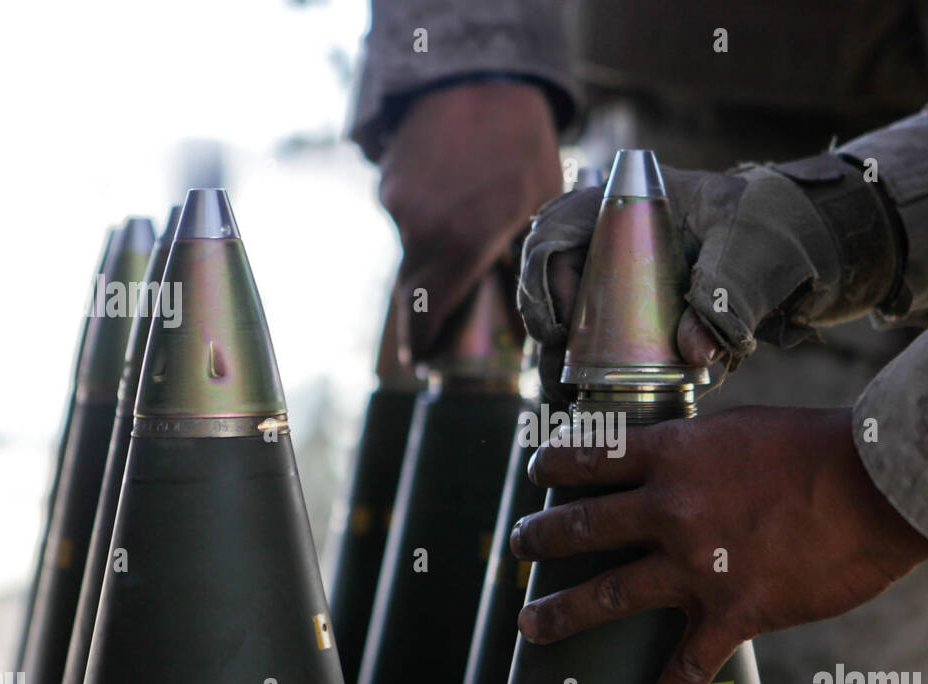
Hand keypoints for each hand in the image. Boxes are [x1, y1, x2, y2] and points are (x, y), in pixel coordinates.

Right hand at [379, 81, 562, 358]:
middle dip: (425, 313)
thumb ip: (525, 259)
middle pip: (413, 289)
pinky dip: (425, 222)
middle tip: (439, 331)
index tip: (422, 364)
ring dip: (433, 257)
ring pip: (411, 250)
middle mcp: (420, 228)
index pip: (428, 312)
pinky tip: (452, 205)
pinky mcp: (388, 180)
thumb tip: (530, 308)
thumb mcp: (539, 205)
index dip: (421, 344)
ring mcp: (398, 202)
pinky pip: (405, 217)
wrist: (478, 76)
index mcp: (460, 242)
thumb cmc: (521, 142)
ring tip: (464, 242)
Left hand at [509, 406, 927, 683]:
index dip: (554, 465)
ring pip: (609, 595)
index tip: (535, 473)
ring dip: (561, 612)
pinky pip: (685, 670)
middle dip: (541, 537)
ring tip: (529, 623)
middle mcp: (670, 511)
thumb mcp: (743, 428)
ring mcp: (696, 567)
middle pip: (584, 527)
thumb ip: (699, 449)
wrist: (875, 486)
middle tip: (519, 544)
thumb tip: (678, 457)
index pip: (593, 457)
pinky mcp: (733, 614)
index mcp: (674, 456)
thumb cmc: (818, 446)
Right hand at [518, 154, 903, 400]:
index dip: (541, 283)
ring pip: (570, 317)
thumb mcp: (754, 252)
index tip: (559, 330)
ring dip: (570, 360)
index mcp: (626, 202)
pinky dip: (602, 370)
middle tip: (565, 382)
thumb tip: (691, 353)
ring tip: (578, 402)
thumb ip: (727, 296)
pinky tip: (614, 399)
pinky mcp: (635, 309)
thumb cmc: (775, 227)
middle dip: (551, 336)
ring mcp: (619, 274)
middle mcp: (611, 237)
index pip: (553, 232)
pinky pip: (601, 340)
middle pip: (550, 283)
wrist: (802, 243)